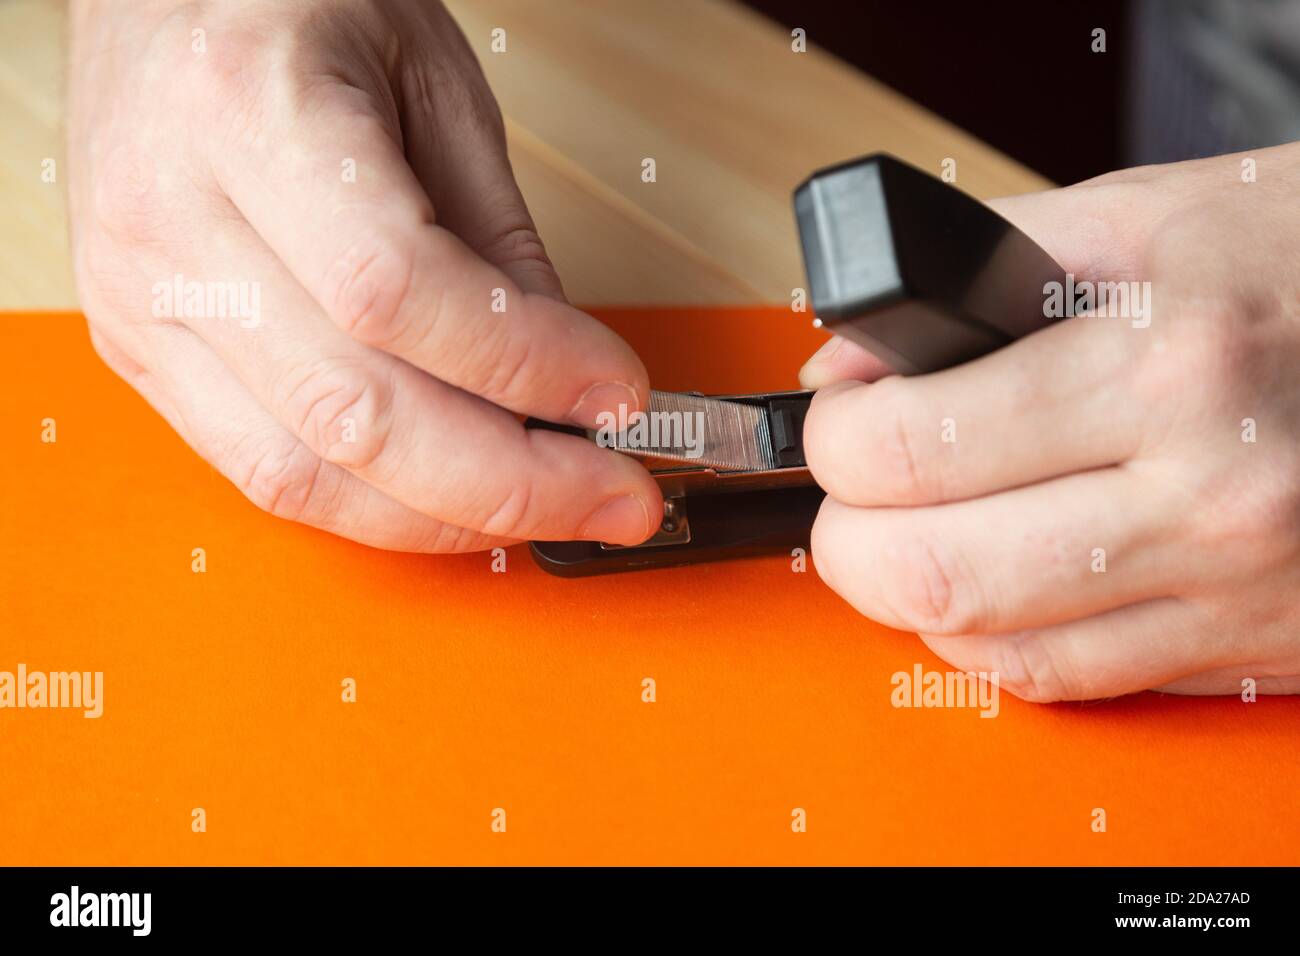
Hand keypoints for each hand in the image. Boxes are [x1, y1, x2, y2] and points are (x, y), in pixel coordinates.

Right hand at [66, 0, 660, 551]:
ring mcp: (139, 299)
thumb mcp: (434, 88)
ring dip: (451, 516)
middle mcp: (170, 221)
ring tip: (554, 510)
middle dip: (512, 482)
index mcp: (247, 113)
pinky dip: (376, 506)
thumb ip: (498, 242)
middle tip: (617, 497)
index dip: (525, 364)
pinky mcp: (138, 350)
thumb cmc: (297, 6)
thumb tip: (569, 380)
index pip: (397, 291)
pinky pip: (265, 471)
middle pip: (354, 413)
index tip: (619, 396)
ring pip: (306, 470)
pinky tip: (457, 503)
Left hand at [800, 145, 1299, 700]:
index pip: (911, 447)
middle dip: (847, 538)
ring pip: (989, 646)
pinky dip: (991, 640)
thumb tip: (849, 356)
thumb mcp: (1146, 214)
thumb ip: (973, 267)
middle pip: (931, 573)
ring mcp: (1228, 586)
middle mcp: (1202, 495)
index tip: (838, 425)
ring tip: (909, 531)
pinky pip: (1068, 681)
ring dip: (908, 595)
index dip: (835, 441)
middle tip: (852, 495)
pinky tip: (990, 582)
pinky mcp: (1243, 645)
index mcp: (1163, 366)